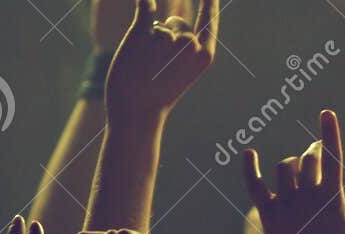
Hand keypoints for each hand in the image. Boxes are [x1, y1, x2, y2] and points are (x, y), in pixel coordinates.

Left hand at [104, 0, 218, 121]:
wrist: (135, 112)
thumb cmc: (159, 93)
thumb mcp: (182, 72)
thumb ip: (185, 47)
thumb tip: (166, 17)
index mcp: (205, 56)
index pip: (209, 20)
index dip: (208, 2)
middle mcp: (189, 43)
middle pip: (178, 23)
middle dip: (167, 34)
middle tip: (157, 65)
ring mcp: (166, 37)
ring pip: (159, 25)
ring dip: (149, 39)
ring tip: (144, 64)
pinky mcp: (142, 31)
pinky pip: (145, 7)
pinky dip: (145, 0)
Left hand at [242, 110, 344, 233]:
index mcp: (333, 201)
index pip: (333, 158)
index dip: (330, 133)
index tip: (326, 113)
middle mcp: (308, 198)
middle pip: (309, 158)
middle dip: (314, 150)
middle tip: (315, 152)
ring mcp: (286, 205)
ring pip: (285, 167)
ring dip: (292, 164)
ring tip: (296, 170)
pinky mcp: (267, 214)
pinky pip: (255, 184)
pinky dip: (250, 167)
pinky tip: (249, 153)